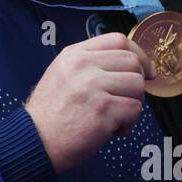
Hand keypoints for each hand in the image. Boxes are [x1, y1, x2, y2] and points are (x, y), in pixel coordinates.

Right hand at [24, 33, 155, 175]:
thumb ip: (90, 64)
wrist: (35, 141)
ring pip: (137, 85)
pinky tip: (112, 130)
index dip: (138, 54)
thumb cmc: (51, 113)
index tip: (145, 70)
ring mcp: (93, 87)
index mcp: (74, 55)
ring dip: (133, 104)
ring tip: (115, 117)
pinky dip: (129, 123)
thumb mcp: (62, 74)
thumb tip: (131, 64)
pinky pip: (135, 110)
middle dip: (137, 83)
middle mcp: (83, 66)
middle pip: (132, 62)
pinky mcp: (103, 110)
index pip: (118, 40)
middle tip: (125, 101)